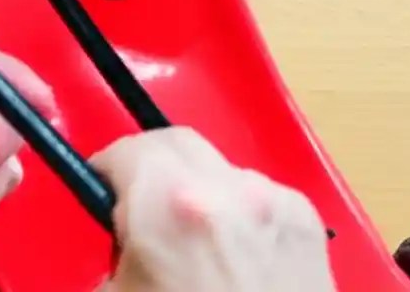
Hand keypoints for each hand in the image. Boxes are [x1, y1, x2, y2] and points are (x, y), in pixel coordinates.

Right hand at [93, 128, 334, 291]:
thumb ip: (113, 260)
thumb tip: (120, 244)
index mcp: (169, 209)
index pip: (127, 151)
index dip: (107, 172)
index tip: (101, 194)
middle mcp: (227, 192)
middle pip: (174, 146)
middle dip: (150, 171)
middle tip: (137, 213)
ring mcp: (274, 205)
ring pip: (219, 169)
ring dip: (197, 193)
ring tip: (192, 250)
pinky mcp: (307, 227)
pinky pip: (260, 197)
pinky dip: (239, 215)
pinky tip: (234, 262)